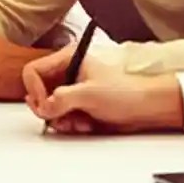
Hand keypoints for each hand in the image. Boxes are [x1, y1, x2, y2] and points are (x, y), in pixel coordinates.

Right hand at [21, 45, 183, 133]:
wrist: (149, 107)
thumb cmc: (128, 91)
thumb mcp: (90, 93)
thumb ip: (62, 99)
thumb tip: (44, 107)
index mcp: (69, 58)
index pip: (34, 70)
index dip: (35, 89)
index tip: (45, 104)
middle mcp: (69, 72)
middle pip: (40, 90)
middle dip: (48, 108)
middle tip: (57, 117)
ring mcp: (74, 89)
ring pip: (50, 106)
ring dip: (61, 118)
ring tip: (77, 122)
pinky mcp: (80, 104)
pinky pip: (63, 115)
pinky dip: (70, 123)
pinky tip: (85, 124)